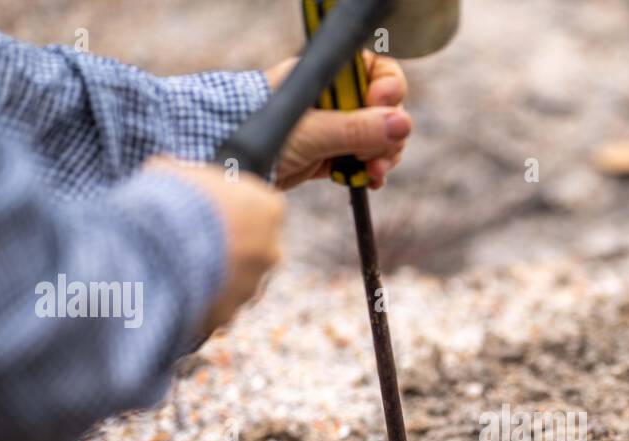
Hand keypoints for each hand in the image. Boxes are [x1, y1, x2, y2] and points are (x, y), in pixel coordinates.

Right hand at [142, 155, 284, 337]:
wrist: (158, 248)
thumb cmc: (169, 201)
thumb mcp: (174, 173)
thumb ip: (189, 176)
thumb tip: (172, 174)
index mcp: (267, 207)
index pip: (262, 206)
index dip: (235, 207)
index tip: (212, 210)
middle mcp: (270, 249)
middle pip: (254, 248)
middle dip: (228, 247)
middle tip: (194, 242)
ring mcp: (253, 285)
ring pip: (237, 282)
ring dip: (215, 277)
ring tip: (179, 268)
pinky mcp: (230, 313)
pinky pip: (216, 307)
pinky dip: (199, 302)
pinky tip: (174, 291)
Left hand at [264, 52, 411, 190]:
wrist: (226, 168)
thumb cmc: (257, 134)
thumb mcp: (310, 132)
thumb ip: (356, 129)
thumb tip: (402, 124)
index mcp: (326, 77)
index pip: (375, 71)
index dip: (388, 88)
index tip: (382, 107)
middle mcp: (332, 99)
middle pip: (383, 108)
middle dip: (388, 132)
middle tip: (376, 153)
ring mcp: (331, 128)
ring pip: (376, 137)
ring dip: (382, 155)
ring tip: (371, 172)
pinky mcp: (327, 155)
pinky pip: (361, 160)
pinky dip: (369, 171)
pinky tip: (369, 181)